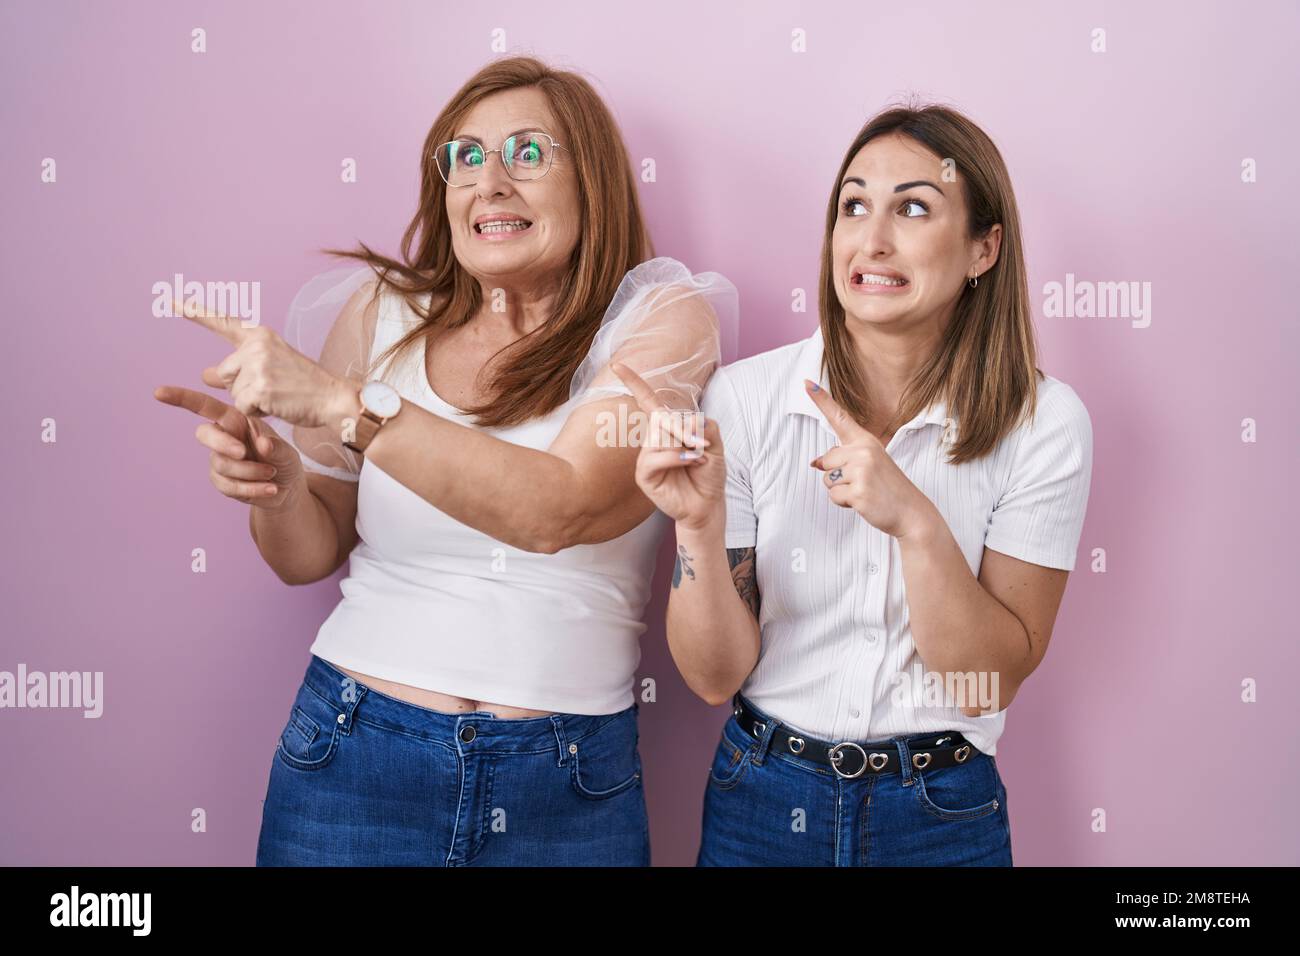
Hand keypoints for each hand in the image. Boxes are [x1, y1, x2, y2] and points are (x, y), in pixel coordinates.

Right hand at [153, 384, 305, 509]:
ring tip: (272, 474)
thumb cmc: (283, 459)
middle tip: (244, 453)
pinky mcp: (222, 482)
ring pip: (221, 464)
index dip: (181, 398)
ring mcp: (220, 460)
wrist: (288, 487)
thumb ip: (275, 447)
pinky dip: (252, 489)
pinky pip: (228, 486)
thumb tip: (262, 444)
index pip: (205, 406)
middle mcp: (223, 437)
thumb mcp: (286, 451)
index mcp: (236, 420)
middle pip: (205, 434)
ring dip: (250, 471)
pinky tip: (271, 489)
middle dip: (223, 444)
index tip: (159, 392)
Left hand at [173, 299, 353, 426]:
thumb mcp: (270, 368)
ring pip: (233, 392)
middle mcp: (256, 346)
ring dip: (251, 401)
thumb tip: (205, 374)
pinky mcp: (260, 390)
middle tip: (273, 387)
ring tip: (279, 396)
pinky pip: (242, 408)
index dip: (195, 313)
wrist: (333, 397)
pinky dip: (258, 413)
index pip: (222, 322)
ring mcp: (258, 367)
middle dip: (241, 386)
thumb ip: (238, 368)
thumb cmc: (304, 385)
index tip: (170, 301)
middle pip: (225, 372)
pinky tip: (279, 405)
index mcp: (260, 335)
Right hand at [611, 361, 723, 531]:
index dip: (633, 382)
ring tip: (698, 461)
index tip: (617, 364)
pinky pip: (657, 456)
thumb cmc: (708, 472)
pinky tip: (690, 464)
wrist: (708, 503)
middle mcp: (653, 439)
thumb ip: (703, 426)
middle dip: (688, 431)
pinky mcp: (644, 474)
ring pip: (662, 436)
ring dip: (687, 447)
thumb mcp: (714, 442)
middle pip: (663, 418)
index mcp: (666, 427)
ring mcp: (646, 456)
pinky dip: (678, 458)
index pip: (648, 400)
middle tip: (704, 448)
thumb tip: (682, 429)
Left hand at [804, 379, 938, 538]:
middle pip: (825, 460)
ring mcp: (862, 470)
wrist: (911, 511)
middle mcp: (863, 451)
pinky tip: (862, 501)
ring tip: (864, 491)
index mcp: (866, 441)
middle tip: (863, 482)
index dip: (821, 399)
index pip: (839, 417)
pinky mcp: (859, 491)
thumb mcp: (869, 465)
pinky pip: (834, 496)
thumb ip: (844, 459)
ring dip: (840, 491)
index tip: (807, 383)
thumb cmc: (888, 487)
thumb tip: (815, 462)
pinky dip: (844, 504)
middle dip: (837, 476)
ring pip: (827, 480)